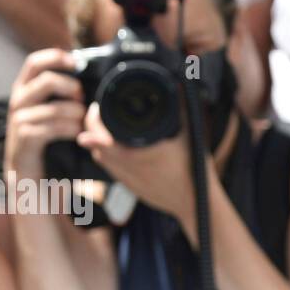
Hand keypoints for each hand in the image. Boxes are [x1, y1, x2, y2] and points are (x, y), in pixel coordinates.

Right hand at [5, 49, 85, 175]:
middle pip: (47, 80)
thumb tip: (82, 69)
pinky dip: (71, 130)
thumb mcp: (47, 108)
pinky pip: (54, 128)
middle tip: (82, 99)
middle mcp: (18, 100)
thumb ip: (58, 91)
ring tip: (82, 122)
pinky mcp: (25, 137)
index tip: (75, 62)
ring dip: (76, 114)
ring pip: (55, 107)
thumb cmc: (43, 136)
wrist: (26, 171)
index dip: (55, 57)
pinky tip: (76, 134)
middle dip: (71, 88)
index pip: (34, 62)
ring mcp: (19, 118)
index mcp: (23, 88)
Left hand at [77, 103, 199, 234]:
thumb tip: (179, 86)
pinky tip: (115, 146)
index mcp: (137, 153)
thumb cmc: (194, 170)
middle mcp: (127, 167)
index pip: (100, 136)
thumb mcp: (189, 135)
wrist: (196, 204)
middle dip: (93, 127)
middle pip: (94, 145)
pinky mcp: (129, 187)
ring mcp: (126, 179)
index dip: (93, 120)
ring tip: (104, 126)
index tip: (96, 107)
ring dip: (97, 142)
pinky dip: (106, 155)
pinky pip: (109, 168)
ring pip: (99, 158)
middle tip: (99, 113)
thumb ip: (181, 108)